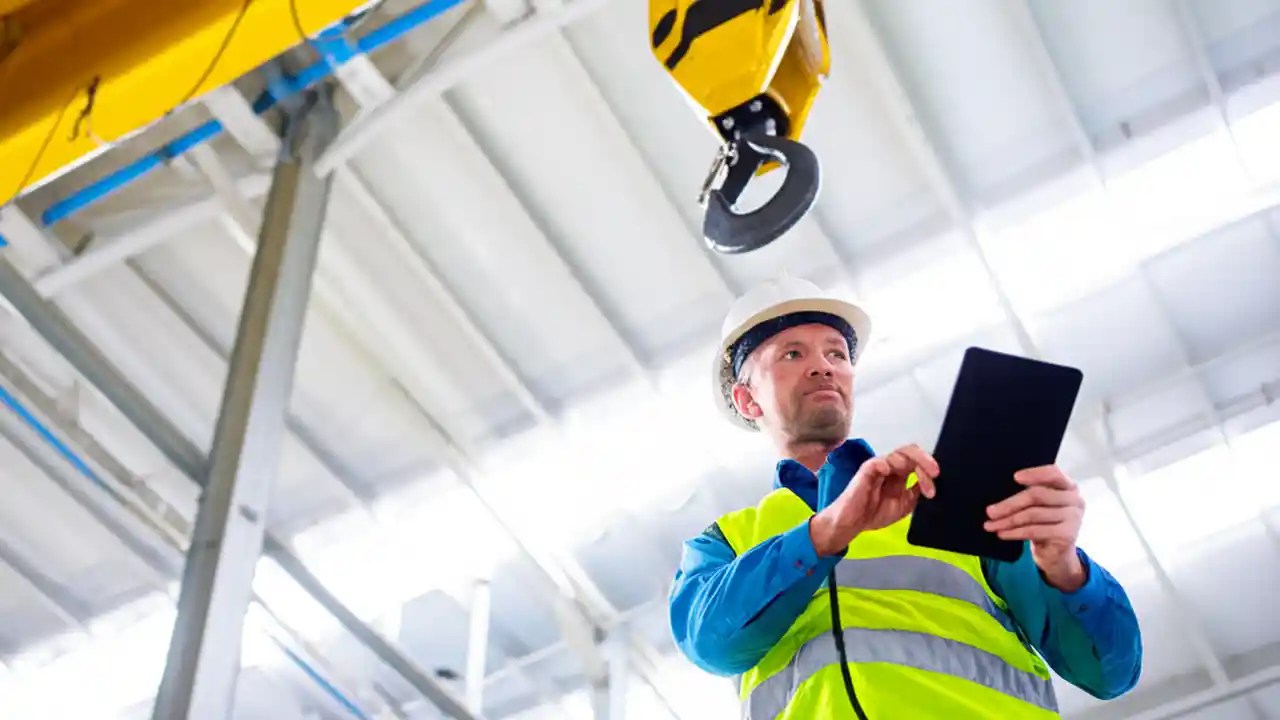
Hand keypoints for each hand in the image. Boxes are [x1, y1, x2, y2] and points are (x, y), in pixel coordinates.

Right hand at [810, 444, 938, 555]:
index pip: (918, 461)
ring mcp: (878, 467)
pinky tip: (891, 471)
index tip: (933, 489)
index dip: (929, 470)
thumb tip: (931, 483)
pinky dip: (887, 464)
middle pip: (911, 451)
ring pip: (899, 454)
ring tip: (920, 482)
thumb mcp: (905, 505)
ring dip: (913, 465)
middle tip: (935, 472)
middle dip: (926, 460)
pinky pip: (878, 462)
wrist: (852, 523)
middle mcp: (890, 467)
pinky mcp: (866, 472)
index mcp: (899, 474)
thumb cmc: (873, 513)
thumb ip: (916, 492)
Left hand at [984, 465, 1086, 590]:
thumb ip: (1028, 493)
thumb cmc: (1043, 522)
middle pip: (1037, 495)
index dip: (1034, 474)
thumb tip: (998, 490)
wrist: (1055, 553)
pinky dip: (1015, 532)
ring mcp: (1074, 517)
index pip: (1053, 473)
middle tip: (990, 511)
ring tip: (991, 525)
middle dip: (1009, 504)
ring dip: (1008, 520)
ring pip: (1033, 514)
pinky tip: (1002, 534)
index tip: (1015, 477)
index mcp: (1068, 486)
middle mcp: (1075, 499)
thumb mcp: (1038, 505)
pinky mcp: (1068, 535)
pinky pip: (1035, 530)